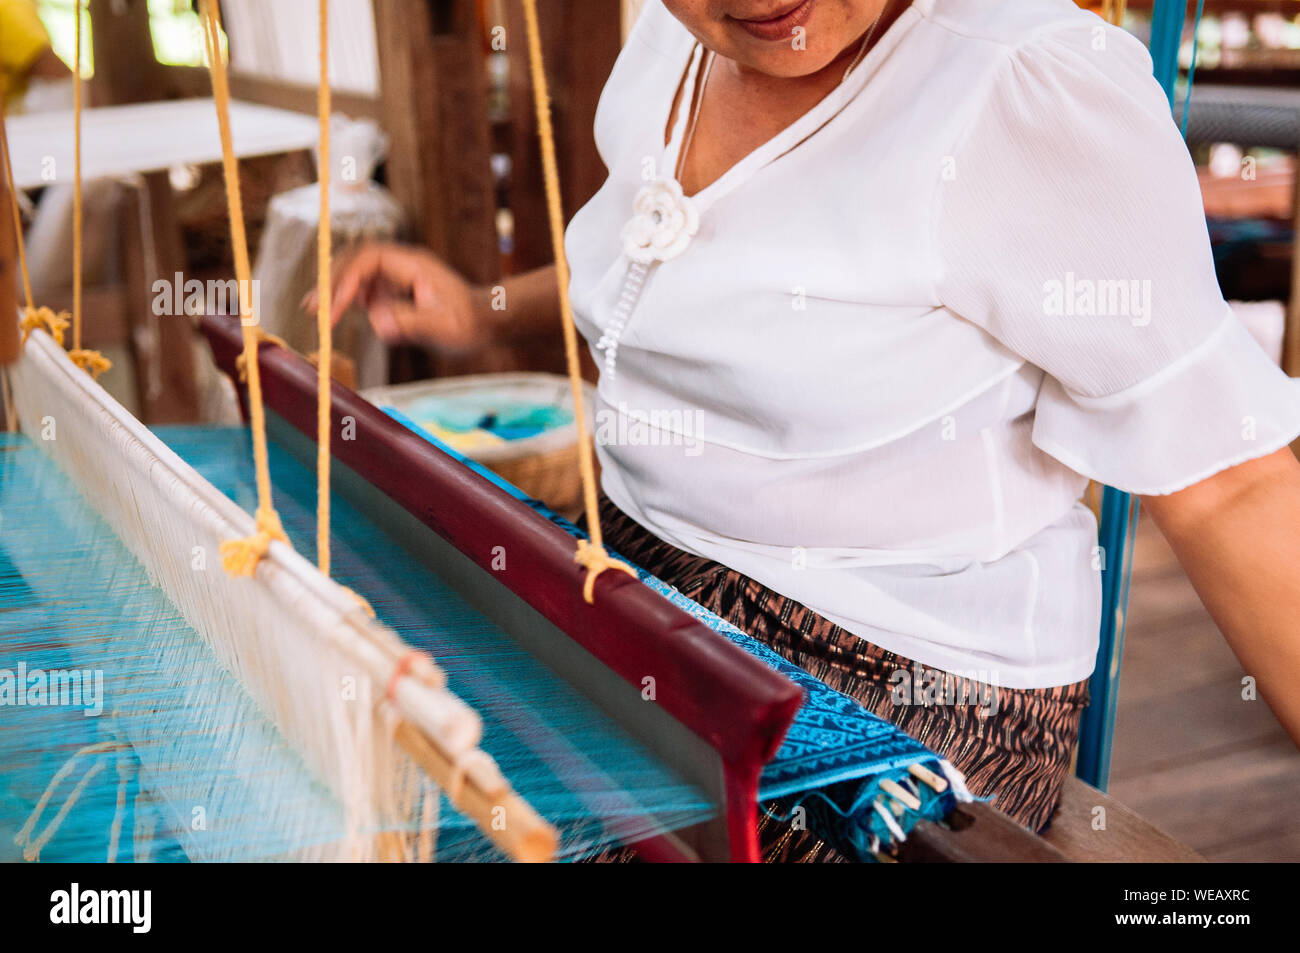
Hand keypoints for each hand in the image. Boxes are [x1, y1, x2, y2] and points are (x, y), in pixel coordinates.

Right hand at [302, 242, 488, 352]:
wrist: (485, 322)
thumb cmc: (469, 324)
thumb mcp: (444, 328)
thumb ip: (412, 323)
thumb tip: (380, 324)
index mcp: (413, 265)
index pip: (368, 262)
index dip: (347, 281)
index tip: (334, 309)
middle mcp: (402, 264)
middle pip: (356, 260)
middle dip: (332, 281)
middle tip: (312, 308)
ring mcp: (397, 274)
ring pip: (356, 271)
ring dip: (335, 288)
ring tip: (316, 312)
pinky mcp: (395, 288)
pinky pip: (364, 286)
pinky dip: (348, 298)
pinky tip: (337, 314)